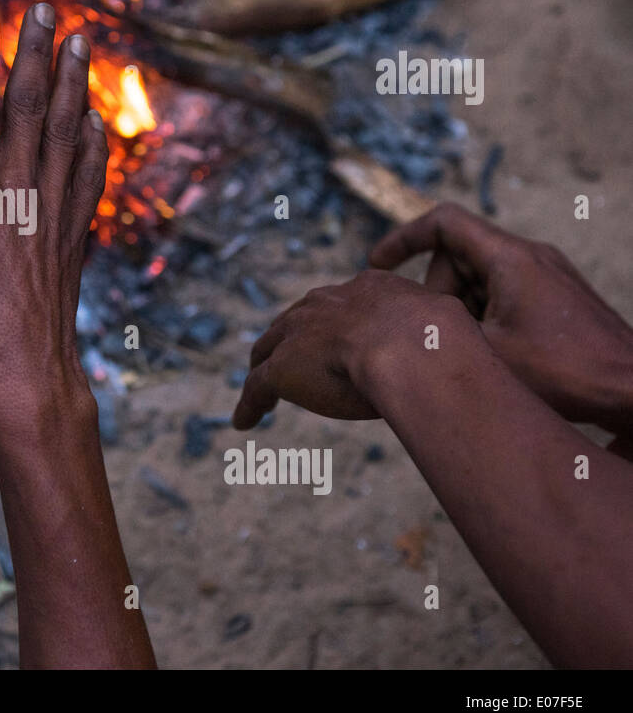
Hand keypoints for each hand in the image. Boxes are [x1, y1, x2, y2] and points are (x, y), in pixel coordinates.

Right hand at [0, 3, 106, 447]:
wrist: (23, 365)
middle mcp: (20, 187)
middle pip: (29, 105)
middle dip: (34, 53)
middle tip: (41, 10)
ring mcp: (53, 207)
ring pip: (67, 129)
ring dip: (73, 82)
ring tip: (78, 42)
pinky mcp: (74, 230)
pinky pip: (89, 174)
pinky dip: (94, 141)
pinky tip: (97, 119)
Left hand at [233, 269, 478, 428]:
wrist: (411, 346)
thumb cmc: (443, 343)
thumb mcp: (449, 336)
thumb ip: (448, 345)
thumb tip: (469, 364)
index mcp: (369, 290)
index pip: (343, 305)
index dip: (337, 321)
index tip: (338, 335)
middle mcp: (327, 304)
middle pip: (297, 320)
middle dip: (292, 337)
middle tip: (291, 357)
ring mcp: (299, 335)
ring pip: (270, 350)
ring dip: (264, 368)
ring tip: (261, 389)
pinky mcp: (281, 368)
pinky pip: (257, 387)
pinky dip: (249, 405)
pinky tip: (244, 422)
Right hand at [370, 202, 632, 430]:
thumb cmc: (566, 372)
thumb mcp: (484, 350)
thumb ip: (438, 327)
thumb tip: (396, 321)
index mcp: (509, 258)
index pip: (443, 222)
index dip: (402, 239)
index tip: (376, 265)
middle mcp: (530, 256)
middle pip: (457, 256)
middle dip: (437, 293)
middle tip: (441, 336)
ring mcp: (545, 276)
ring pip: (479, 279)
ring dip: (461, 310)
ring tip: (472, 351)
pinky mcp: (555, 296)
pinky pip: (502, 293)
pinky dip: (484, 316)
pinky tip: (492, 354)